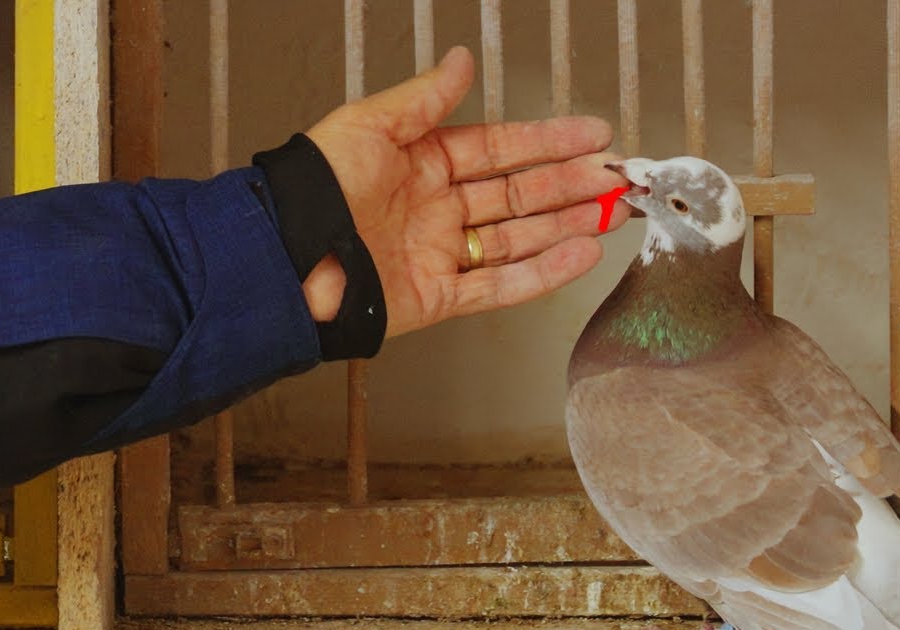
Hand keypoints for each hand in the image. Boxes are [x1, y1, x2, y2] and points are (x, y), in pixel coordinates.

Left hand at [301, 46, 630, 337]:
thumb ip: (424, 98)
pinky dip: (545, 272)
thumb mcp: (369, 125)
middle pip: (520, 195)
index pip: (500, 149)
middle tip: (617, 177)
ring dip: (569, 226)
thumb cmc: (314, 189)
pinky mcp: (439, 299)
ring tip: (613, 213)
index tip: (592, 135)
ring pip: (521, 239)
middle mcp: (437, 209)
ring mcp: (442, 255)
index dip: (548, 141)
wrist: (283, 260)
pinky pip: (502, 286)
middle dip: (571, 185)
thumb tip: (461, 60)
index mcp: (421, 165)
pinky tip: (580, 254)